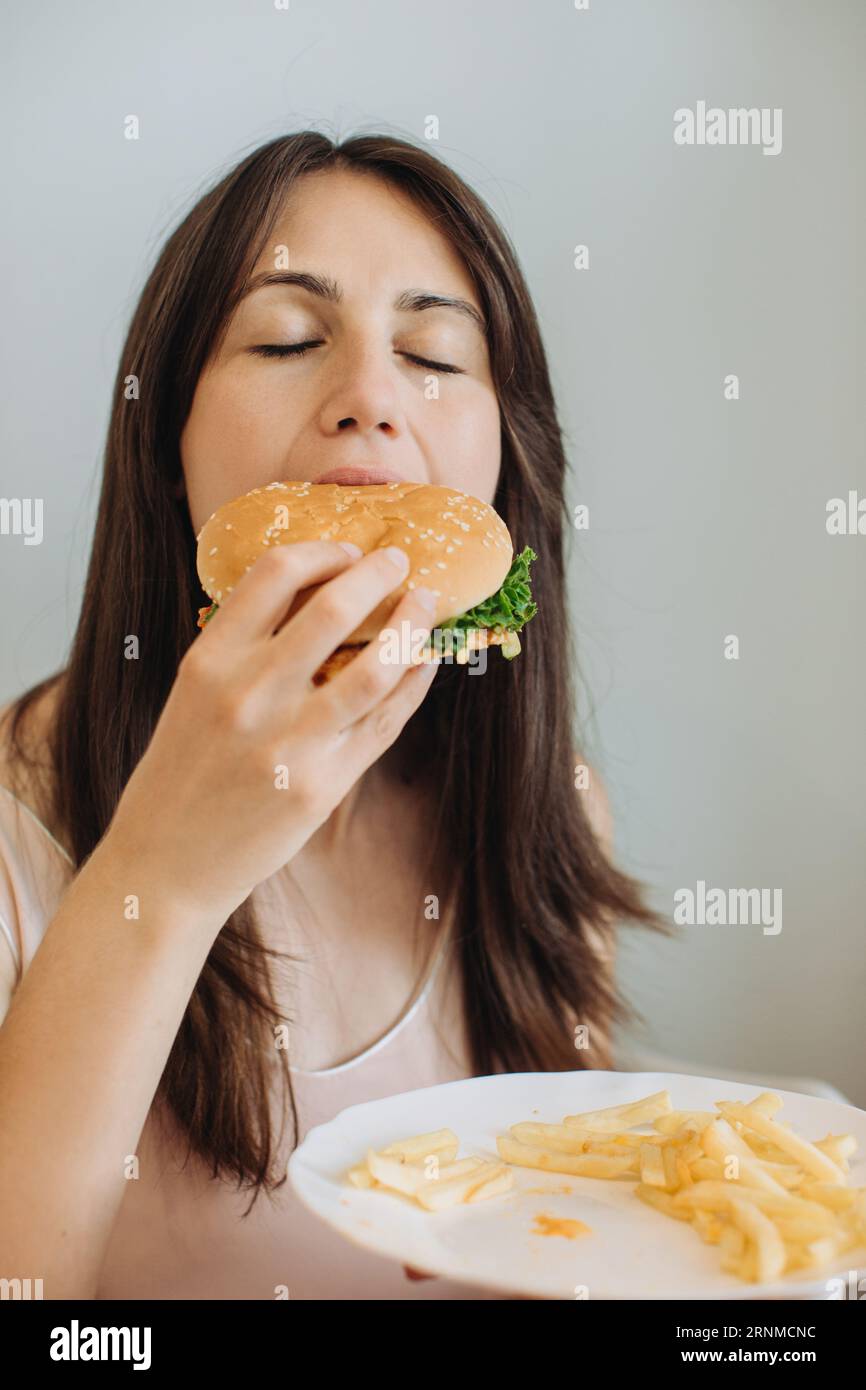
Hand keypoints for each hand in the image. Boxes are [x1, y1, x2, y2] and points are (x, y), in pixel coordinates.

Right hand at [105, 541, 438, 929]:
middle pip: (335, 608)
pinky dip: (413, 683)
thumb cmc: (182, 771)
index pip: (274, 574)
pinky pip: (385, 721)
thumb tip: (319, 596)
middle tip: (399, 560)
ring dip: (413, 625)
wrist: (166, 862)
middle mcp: (249, 695)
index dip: (322, 550)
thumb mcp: (193, 694)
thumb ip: (245, 648)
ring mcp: (290, 743)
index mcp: (210, 661)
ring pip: (376, 667)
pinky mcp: (322, 787)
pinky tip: (424, 663)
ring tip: (427, 604)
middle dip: (379, 572)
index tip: (346, 549)